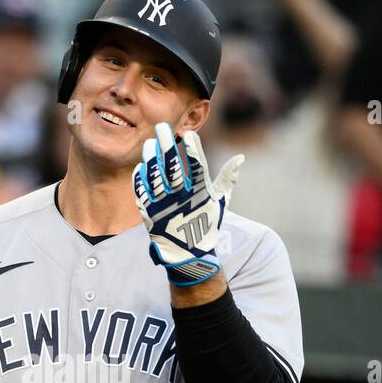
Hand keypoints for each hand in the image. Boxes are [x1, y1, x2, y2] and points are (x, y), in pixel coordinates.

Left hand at [134, 122, 243, 286]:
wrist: (189, 256)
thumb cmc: (207, 224)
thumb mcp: (221, 202)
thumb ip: (228, 179)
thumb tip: (241, 157)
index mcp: (200, 195)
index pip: (197, 167)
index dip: (194, 149)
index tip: (189, 133)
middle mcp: (181, 199)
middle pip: (172, 166)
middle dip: (167, 144)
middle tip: (162, 126)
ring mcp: (163, 206)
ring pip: (154, 176)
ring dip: (151, 157)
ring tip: (150, 143)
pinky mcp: (149, 214)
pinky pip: (142, 193)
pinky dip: (140, 179)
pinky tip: (141, 165)